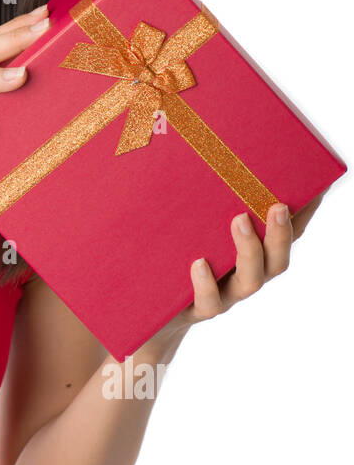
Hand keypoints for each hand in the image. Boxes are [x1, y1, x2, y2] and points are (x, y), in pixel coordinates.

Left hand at [147, 193, 324, 348]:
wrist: (147, 319)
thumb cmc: (169, 263)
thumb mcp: (185, 230)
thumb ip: (198, 201)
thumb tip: (197, 145)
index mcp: (249, 256)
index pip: (285, 235)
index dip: (305, 214)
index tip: (318, 185)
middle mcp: (242, 277)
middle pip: (276, 261)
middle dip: (281, 232)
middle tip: (278, 204)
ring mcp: (222, 295)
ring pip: (249, 282)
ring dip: (249, 250)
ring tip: (239, 220)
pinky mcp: (194, 311)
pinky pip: (206, 301)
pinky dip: (205, 283)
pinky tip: (198, 263)